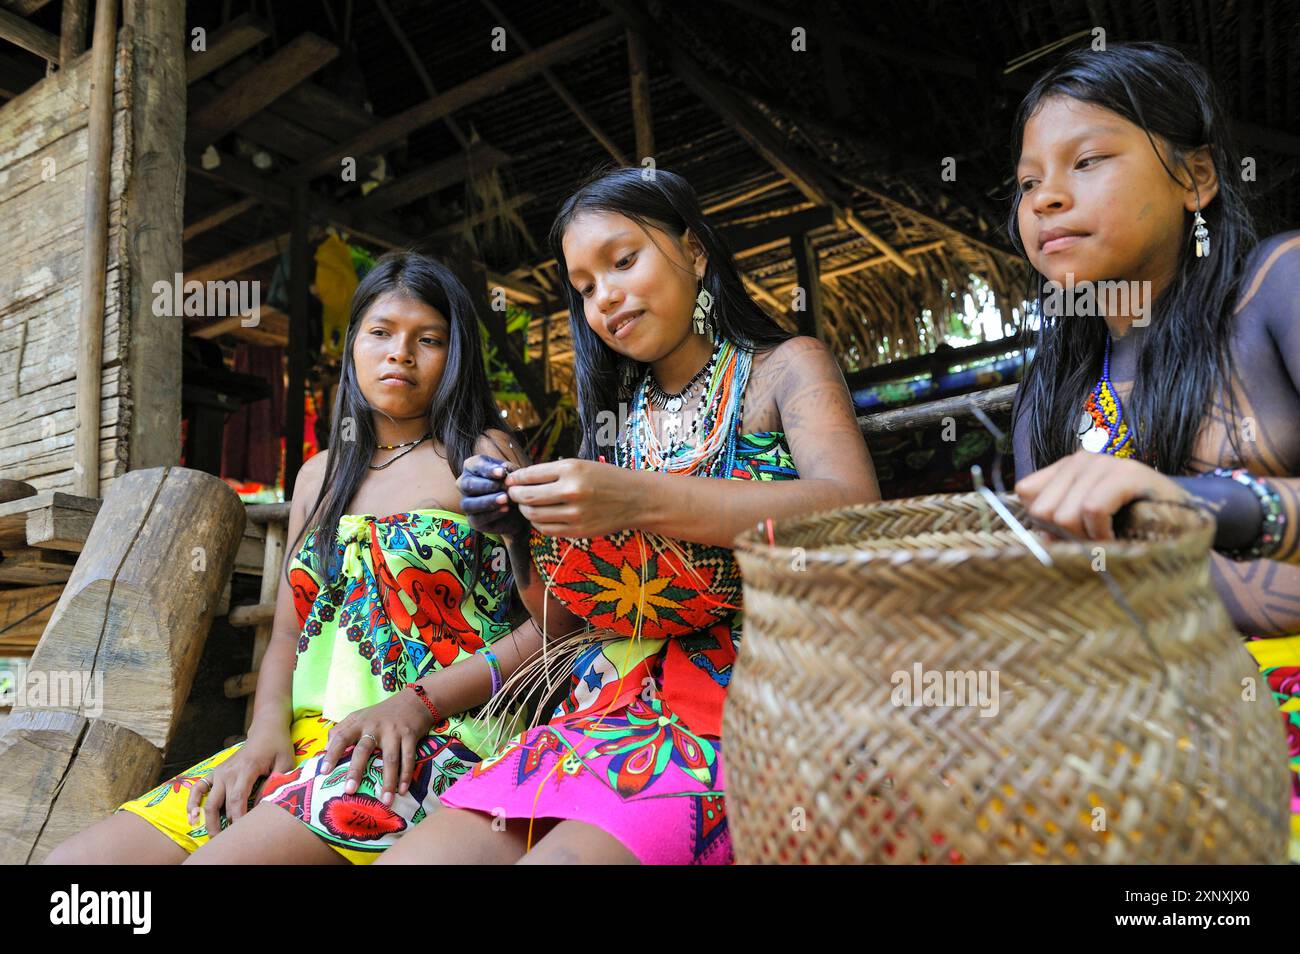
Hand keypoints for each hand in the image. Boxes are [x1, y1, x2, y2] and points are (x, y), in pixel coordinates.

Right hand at [188, 724, 295, 835]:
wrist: (265, 730)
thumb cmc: (278, 746)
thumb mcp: (285, 762)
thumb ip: (277, 781)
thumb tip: (265, 803)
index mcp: (246, 768)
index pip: (237, 798)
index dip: (238, 817)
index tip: (241, 832)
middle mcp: (229, 771)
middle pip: (219, 804)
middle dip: (220, 825)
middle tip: (226, 841)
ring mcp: (219, 772)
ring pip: (208, 800)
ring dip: (207, 820)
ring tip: (213, 837)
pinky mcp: (215, 772)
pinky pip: (198, 788)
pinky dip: (192, 803)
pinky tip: (192, 817)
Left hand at [317, 686, 435, 805]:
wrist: (413, 701)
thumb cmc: (382, 713)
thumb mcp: (359, 716)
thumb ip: (342, 729)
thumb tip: (325, 749)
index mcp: (359, 723)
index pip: (341, 737)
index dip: (331, 754)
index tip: (324, 772)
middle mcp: (375, 726)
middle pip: (363, 750)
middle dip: (356, 771)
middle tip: (349, 790)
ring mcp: (393, 731)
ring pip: (390, 759)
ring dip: (388, 781)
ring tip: (386, 801)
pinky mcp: (410, 735)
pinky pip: (408, 758)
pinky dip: (406, 776)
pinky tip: (402, 790)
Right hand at [459, 454, 528, 537]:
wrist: (520, 511)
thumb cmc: (514, 486)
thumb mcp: (515, 475)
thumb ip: (510, 471)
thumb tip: (504, 468)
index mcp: (473, 467)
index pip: (475, 465)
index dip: (488, 469)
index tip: (502, 472)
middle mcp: (465, 484)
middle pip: (467, 484)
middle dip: (486, 486)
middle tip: (504, 487)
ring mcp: (467, 503)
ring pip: (468, 504)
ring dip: (487, 501)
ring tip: (506, 500)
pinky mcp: (473, 521)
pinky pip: (477, 518)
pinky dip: (492, 514)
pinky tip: (506, 509)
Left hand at [505, 459, 641, 537]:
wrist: (635, 499)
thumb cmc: (605, 478)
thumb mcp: (580, 465)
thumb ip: (551, 472)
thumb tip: (519, 479)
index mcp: (571, 469)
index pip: (529, 475)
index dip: (515, 479)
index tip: (510, 480)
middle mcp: (571, 491)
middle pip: (527, 497)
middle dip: (515, 495)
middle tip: (513, 493)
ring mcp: (575, 514)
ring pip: (534, 515)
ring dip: (525, 510)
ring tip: (526, 504)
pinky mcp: (577, 531)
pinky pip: (546, 529)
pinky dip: (538, 523)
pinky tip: (541, 516)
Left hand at [1015, 449, 1189, 540]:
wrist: (1185, 517)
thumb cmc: (1131, 523)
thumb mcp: (1086, 525)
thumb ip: (1058, 526)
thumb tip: (1039, 538)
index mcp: (1066, 467)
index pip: (1026, 493)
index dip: (1042, 522)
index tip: (1069, 534)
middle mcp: (1081, 459)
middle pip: (1042, 509)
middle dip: (1064, 535)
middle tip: (1093, 539)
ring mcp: (1105, 463)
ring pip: (1064, 513)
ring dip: (1085, 538)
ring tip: (1107, 537)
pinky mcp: (1127, 474)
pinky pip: (1092, 510)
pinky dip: (1101, 533)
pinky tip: (1115, 537)